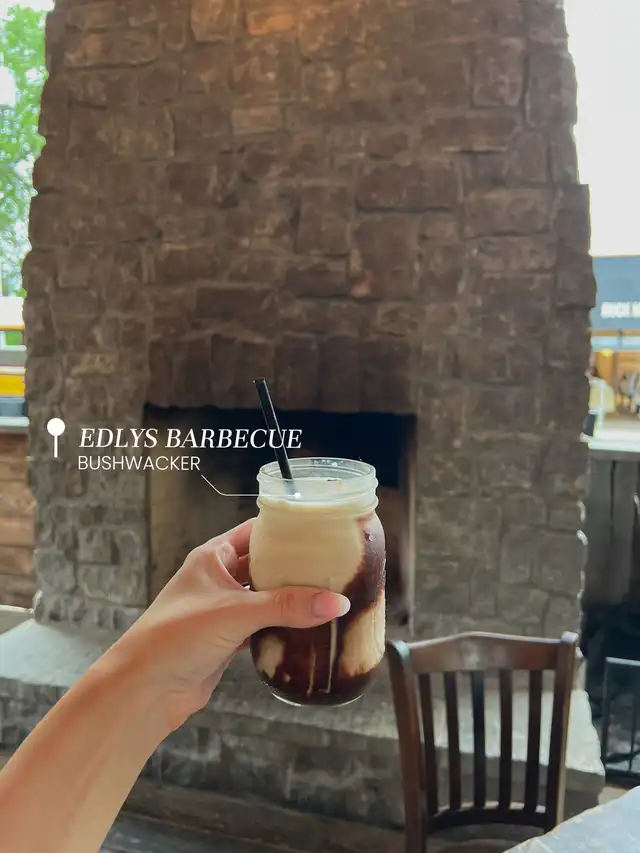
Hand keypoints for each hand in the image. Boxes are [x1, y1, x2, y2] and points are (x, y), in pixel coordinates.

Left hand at [108, 518, 350, 730]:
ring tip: (329, 594)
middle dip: (295, 567)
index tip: (320, 530)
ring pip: (266, 598)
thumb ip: (287, 606)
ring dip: (291, 599)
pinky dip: (283, 627)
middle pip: (264, 565)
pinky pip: (264, 626)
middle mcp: (217, 579)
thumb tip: (337, 602)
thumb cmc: (176, 636)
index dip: (285, 529)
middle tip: (334, 565)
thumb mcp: (235, 613)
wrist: (144, 690)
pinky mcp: (228, 640)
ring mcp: (223, 611)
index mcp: (212, 557)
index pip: (256, 532)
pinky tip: (308, 629)